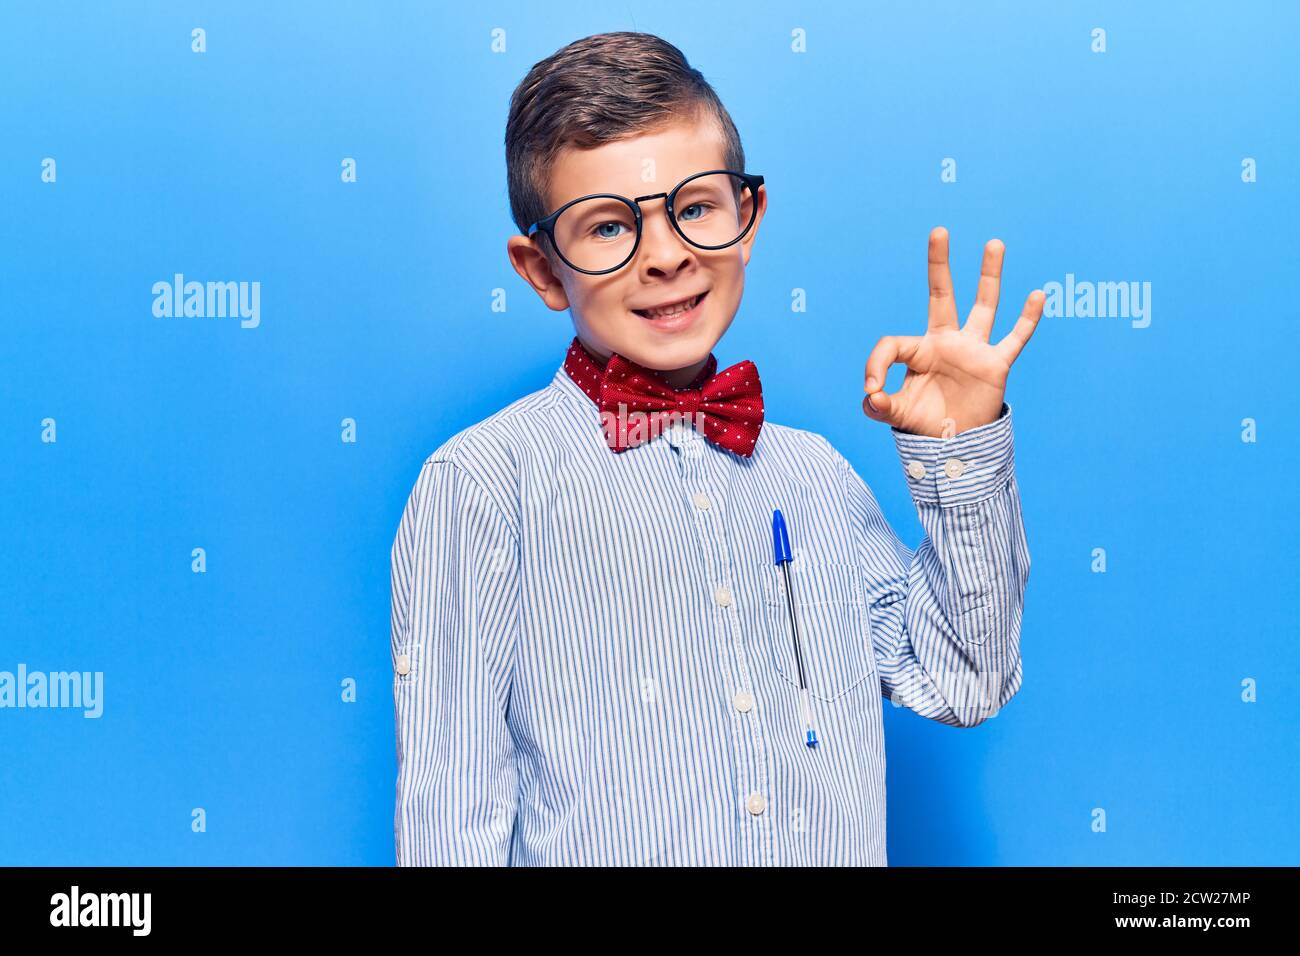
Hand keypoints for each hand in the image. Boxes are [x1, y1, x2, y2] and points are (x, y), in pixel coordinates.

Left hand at [862, 227, 1043, 437]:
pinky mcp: (995, 365)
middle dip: (939, 265)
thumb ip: (877, 406)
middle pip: (942, 295)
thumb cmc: (924, 425)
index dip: (876, 365)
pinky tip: (1037, 295)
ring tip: (993, 243)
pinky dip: (1027, 319)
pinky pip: (1015, 338)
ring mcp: (973, 350)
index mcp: (919, 351)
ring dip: (988, 276)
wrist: (955, 445)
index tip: (872, 391)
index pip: (893, 344)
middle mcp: (946, 342)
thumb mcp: (894, 414)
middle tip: (939, 231)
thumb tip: (871, 396)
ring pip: (984, 306)